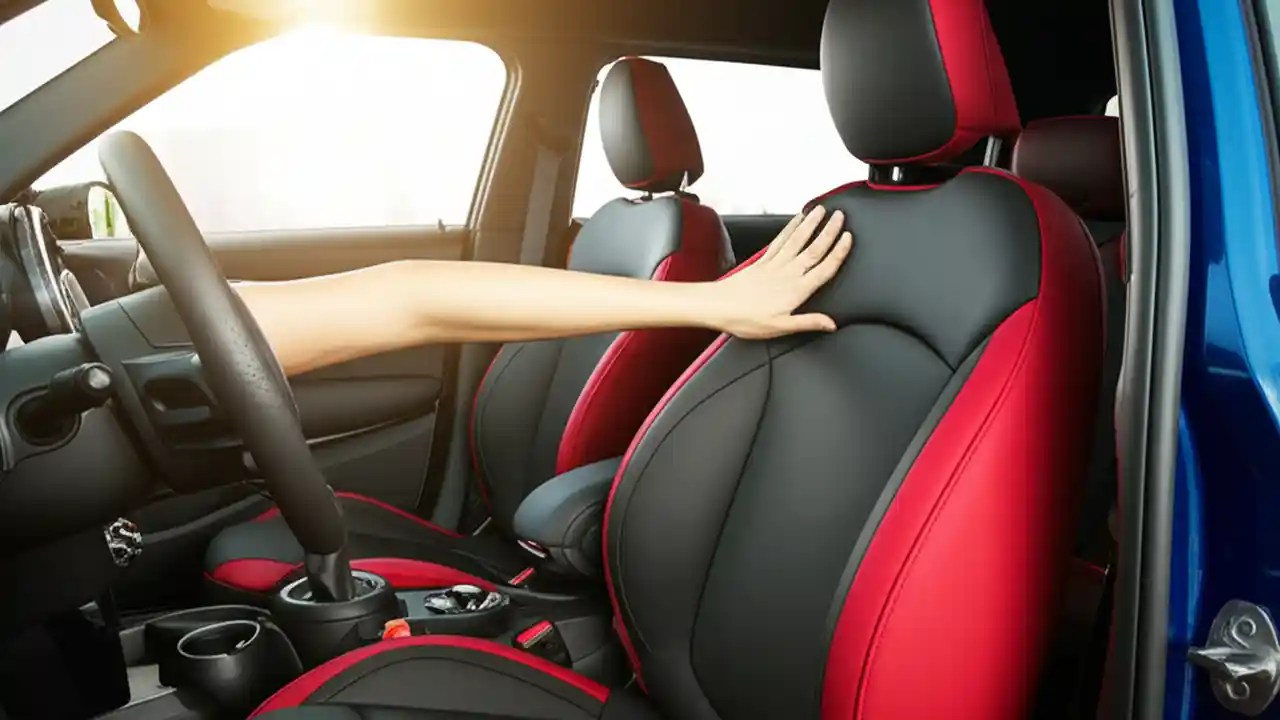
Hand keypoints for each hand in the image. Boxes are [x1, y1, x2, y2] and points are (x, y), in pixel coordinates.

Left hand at [705, 206, 852, 338]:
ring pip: (798, 239)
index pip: (824, 268)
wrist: (718, 306)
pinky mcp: (763, 260)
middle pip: (814, 248)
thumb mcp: (780, 327)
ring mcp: (775, 264)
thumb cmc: (747, 319)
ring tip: (822, 210)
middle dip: (829, 231)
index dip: (839, 252)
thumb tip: (831, 323)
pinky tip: (797, 219)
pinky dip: (790, 228)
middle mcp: (788, 273)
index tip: (849, 237)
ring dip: (812, 224)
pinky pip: (781, 240)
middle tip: (841, 215)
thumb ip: (808, 322)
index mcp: (797, 290)